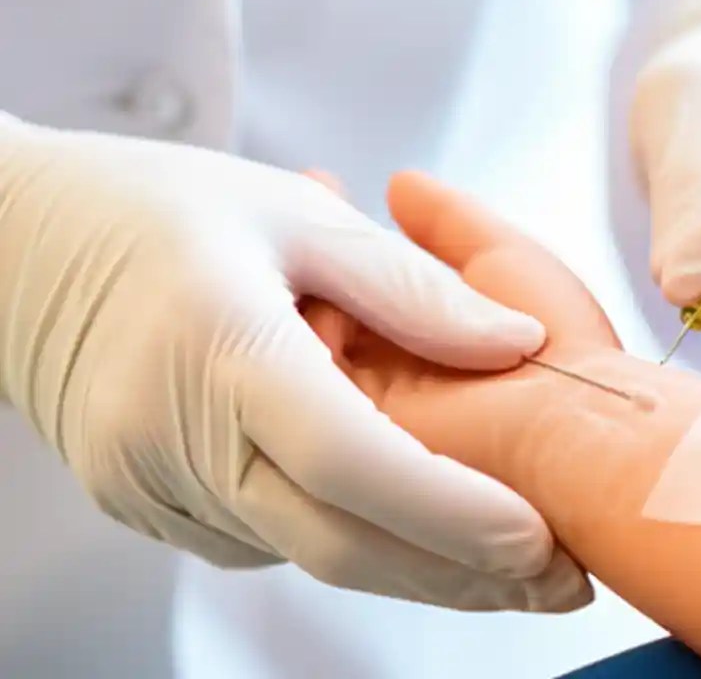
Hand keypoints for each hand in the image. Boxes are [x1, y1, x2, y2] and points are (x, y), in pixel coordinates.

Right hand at [0, 115, 585, 610]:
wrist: (18, 243)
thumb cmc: (160, 210)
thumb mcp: (296, 216)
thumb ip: (411, 286)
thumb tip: (517, 346)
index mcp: (220, 346)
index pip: (350, 461)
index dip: (450, 513)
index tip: (536, 540)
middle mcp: (172, 435)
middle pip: (337, 541)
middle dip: (458, 574)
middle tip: (555, 583)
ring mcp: (148, 483)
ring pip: (305, 551)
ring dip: (412, 565)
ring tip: (508, 564)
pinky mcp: (142, 502)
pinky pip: (262, 538)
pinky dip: (344, 537)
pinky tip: (407, 524)